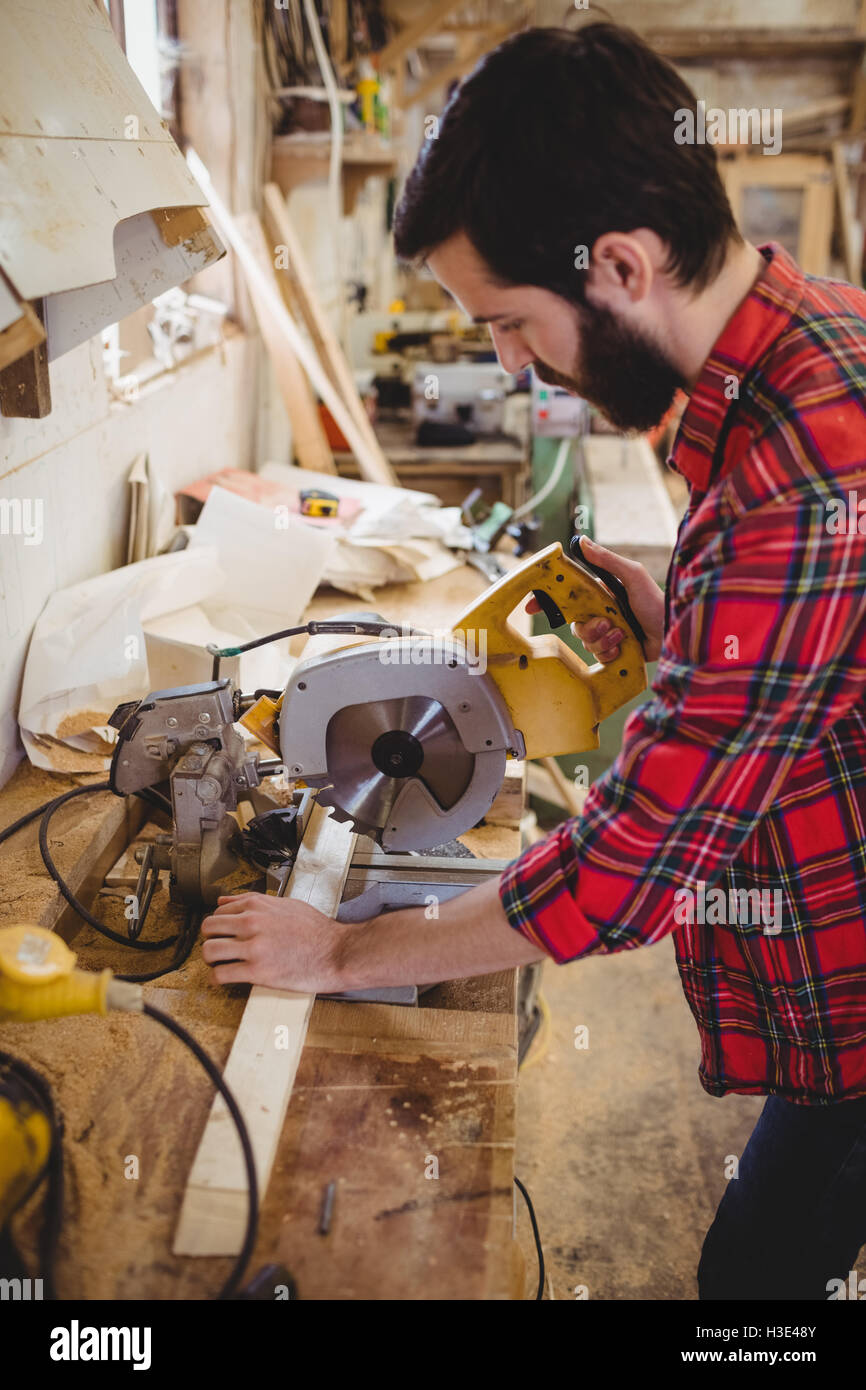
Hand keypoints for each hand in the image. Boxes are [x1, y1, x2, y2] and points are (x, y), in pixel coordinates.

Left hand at [201, 893, 345, 991]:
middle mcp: (252, 922)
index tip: (223, 934)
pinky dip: (216, 979)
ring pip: (209, 950)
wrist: (337, 952)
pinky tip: (223, 979)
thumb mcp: (286, 905)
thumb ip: (254, 901)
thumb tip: (224, 900)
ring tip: (219, 964)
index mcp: (258, 906)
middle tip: (219, 949)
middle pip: (208, 928)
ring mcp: (253, 947)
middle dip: (210, 939)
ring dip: (210, 959)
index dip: (219, 925)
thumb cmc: (317, 931)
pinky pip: (221, 974)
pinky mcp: (257, 971)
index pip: (219, 910)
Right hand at [526, 536, 664, 662]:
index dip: (547, 602)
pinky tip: (623, 646)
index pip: (568, 597)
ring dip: (603, 639)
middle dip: (589, 626)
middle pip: (575, 624)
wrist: (672, 631)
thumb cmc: (656, 600)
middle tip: (606, 623)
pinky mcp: (614, 651)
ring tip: (621, 634)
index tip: (531, 607)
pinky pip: (598, 656)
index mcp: (600, 594)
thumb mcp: (632, 574)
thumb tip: (581, 539)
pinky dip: (610, 651)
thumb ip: (606, 559)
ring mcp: (607, 633)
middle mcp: (601, 613)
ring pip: (586, 641)